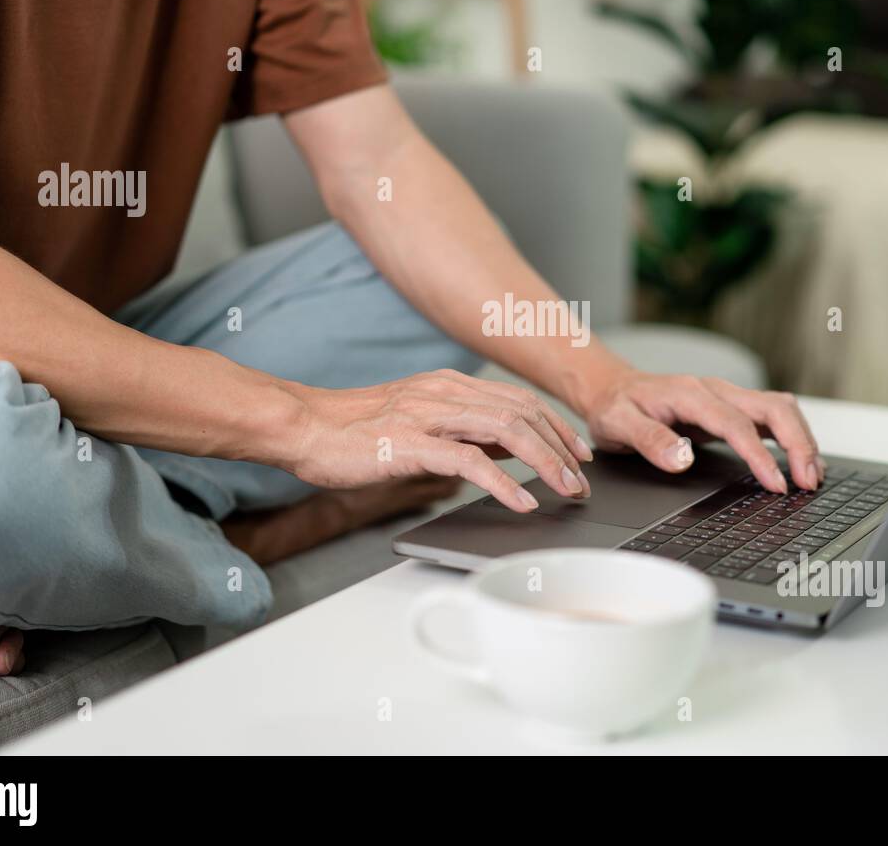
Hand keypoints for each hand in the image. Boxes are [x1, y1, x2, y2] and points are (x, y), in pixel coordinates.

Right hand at [287, 369, 593, 512]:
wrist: (304, 427)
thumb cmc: (355, 432)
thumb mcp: (420, 423)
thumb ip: (462, 430)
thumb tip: (507, 448)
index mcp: (449, 385)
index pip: (519, 400)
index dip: (557, 427)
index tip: (580, 454)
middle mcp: (445, 392)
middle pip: (523, 413)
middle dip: (561, 448)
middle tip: (583, 480)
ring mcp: (429, 415)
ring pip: (507, 431)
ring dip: (545, 464)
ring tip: (567, 490)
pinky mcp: (411, 442)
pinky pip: (470, 461)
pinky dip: (504, 484)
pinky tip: (523, 502)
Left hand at [577, 370, 821, 492]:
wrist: (611, 388)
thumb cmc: (615, 406)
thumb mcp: (618, 424)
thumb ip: (651, 441)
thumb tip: (682, 460)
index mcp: (690, 394)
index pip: (737, 424)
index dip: (760, 455)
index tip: (776, 484)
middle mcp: (715, 391)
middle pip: (773, 408)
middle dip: (799, 444)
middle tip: (808, 482)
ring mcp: (727, 397)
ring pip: (780, 408)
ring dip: (802, 440)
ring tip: (812, 476)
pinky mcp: (732, 408)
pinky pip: (772, 416)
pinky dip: (793, 437)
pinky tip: (801, 460)